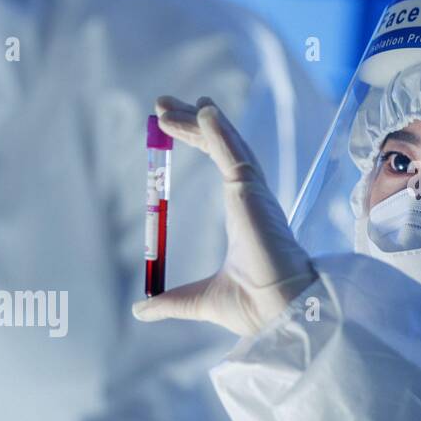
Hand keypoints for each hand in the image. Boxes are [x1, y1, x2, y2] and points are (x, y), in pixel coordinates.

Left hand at [133, 96, 316, 334]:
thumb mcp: (197, 300)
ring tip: (169, 105)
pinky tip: (203, 112)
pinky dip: (219, 132)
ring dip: (197, 122)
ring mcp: (253, 193)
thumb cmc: (253, 309)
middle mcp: (250, 198)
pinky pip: (234, 155)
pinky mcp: (253, 193)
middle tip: (164, 105)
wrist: (280, 314)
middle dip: (192, 122)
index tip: (174, 125)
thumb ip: (170, 301)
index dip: (197, 140)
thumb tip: (140, 309)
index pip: (219, 164)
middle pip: (220, 145)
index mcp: (241, 215)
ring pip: (224, 144)